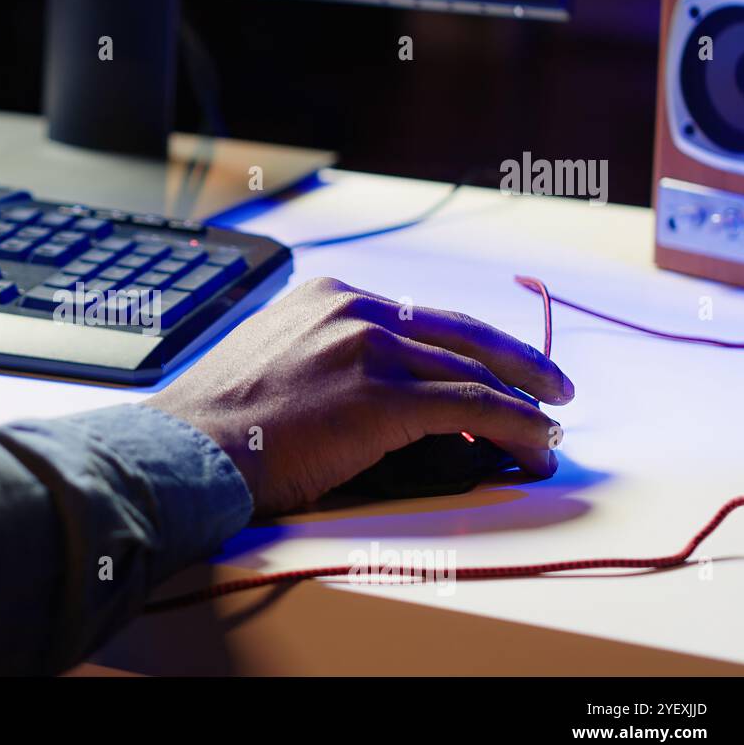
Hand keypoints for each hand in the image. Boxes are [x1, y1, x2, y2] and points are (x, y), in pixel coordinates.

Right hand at [145, 277, 574, 514]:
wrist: (189, 447)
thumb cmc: (219, 422)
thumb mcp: (273, 359)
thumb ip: (325, 356)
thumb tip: (374, 393)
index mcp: (330, 297)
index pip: (422, 318)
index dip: (468, 347)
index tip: (494, 366)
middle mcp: (356, 310)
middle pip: (461, 334)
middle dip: (518, 362)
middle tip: (554, 386)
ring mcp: (371, 348)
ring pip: (475, 371)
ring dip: (525, 405)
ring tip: (551, 430)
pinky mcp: (382, 396)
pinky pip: (473, 408)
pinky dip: (517, 427)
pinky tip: (537, 445)